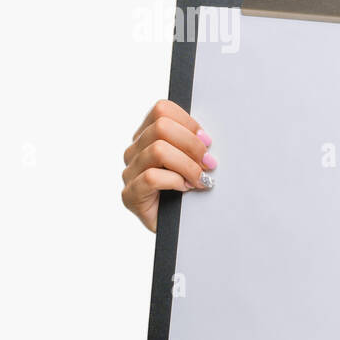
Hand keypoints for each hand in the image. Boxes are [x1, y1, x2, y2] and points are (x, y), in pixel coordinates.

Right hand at [121, 99, 214, 232]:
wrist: (182, 229)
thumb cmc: (190, 193)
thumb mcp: (196, 162)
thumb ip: (196, 145)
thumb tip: (207, 138)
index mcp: (148, 136)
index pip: (162, 110)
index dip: (189, 122)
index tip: (208, 141)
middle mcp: (135, 152)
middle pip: (161, 127)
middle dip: (192, 145)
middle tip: (209, 163)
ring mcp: (130, 173)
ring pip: (158, 151)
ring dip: (188, 165)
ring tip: (200, 180)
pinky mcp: (130, 195)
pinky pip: (152, 177)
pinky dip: (175, 181)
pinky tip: (185, 189)